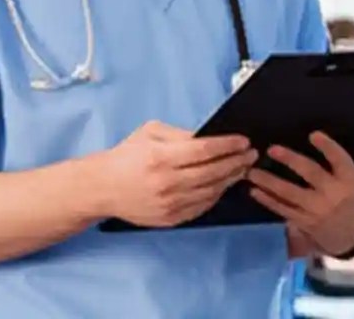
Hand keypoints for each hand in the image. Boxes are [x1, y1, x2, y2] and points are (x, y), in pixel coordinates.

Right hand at [91, 121, 256, 226]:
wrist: (101, 189)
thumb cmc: (127, 157)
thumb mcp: (150, 133)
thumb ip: (181, 134)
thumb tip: (210, 137)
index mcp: (161, 158)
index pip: (205, 150)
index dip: (228, 145)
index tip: (244, 141)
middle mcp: (166, 183)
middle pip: (213, 172)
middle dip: (237, 161)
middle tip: (252, 154)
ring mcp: (169, 204)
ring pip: (212, 191)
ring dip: (231, 179)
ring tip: (243, 168)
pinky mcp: (170, 219)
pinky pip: (202, 206)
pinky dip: (217, 194)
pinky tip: (224, 184)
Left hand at [247, 132, 353, 256]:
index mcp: (351, 179)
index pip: (339, 159)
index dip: (327, 147)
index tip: (313, 135)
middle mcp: (332, 194)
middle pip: (310, 173)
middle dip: (290, 160)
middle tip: (272, 149)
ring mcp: (316, 209)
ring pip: (290, 193)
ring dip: (269, 182)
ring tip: (252, 171)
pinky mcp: (304, 221)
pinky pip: (283, 209)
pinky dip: (267, 200)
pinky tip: (254, 191)